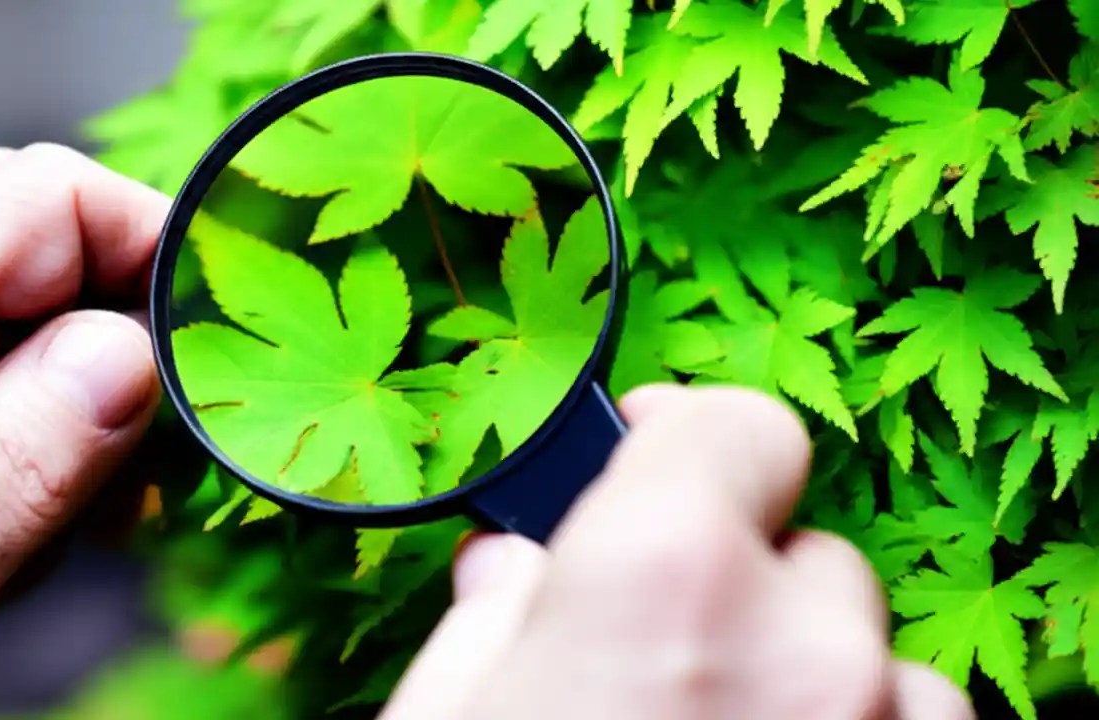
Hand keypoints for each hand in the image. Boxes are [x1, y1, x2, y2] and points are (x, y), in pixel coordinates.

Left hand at [0, 144, 168, 718]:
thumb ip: (24, 459)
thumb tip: (128, 357)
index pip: (40, 199)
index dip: (147, 242)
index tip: (211, 339)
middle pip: (30, 248)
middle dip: (119, 337)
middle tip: (153, 457)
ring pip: (7, 316)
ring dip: (72, 401)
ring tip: (76, 518)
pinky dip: (19, 436)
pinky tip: (17, 523)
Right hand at [380, 385, 974, 719]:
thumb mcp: (443, 710)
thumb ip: (496, 615)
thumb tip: (514, 572)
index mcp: (663, 572)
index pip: (743, 425)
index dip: (692, 439)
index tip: (659, 455)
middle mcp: (800, 639)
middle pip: (800, 551)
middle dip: (735, 580)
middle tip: (657, 649)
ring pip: (861, 646)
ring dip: (799, 665)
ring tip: (712, 718)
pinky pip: (906, 717)